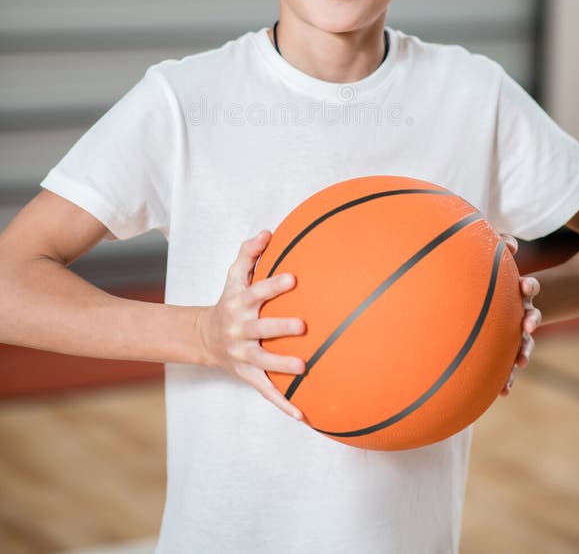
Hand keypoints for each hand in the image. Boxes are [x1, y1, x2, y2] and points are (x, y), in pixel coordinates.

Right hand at [199, 229, 305, 419]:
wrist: (205, 337)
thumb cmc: (230, 300)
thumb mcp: (235, 275)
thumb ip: (249, 253)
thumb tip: (268, 232)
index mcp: (239, 304)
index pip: (257, 292)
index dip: (273, 285)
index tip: (293, 278)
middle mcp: (240, 330)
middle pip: (260, 329)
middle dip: (279, 327)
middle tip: (302, 325)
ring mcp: (243, 355)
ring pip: (263, 362)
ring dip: (282, 366)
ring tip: (304, 367)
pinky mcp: (247, 375)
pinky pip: (266, 391)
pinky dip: (283, 403)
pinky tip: (304, 414)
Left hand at [499, 235, 541, 395]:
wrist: (481, 303)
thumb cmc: (487, 280)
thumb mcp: (492, 263)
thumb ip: (501, 248)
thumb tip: (508, 243)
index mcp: (515, 292)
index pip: (528, 287)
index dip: (529, 287)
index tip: (525, 286)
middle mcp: (520, 312)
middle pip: (532, 316)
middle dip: (531, 320)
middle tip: (527, 324)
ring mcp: (514, 332)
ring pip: (524, 343)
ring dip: (524, 352)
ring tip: (519, 362)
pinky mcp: (506, 349)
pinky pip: (507, 366)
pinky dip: (507, 378)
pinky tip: (503, 392)